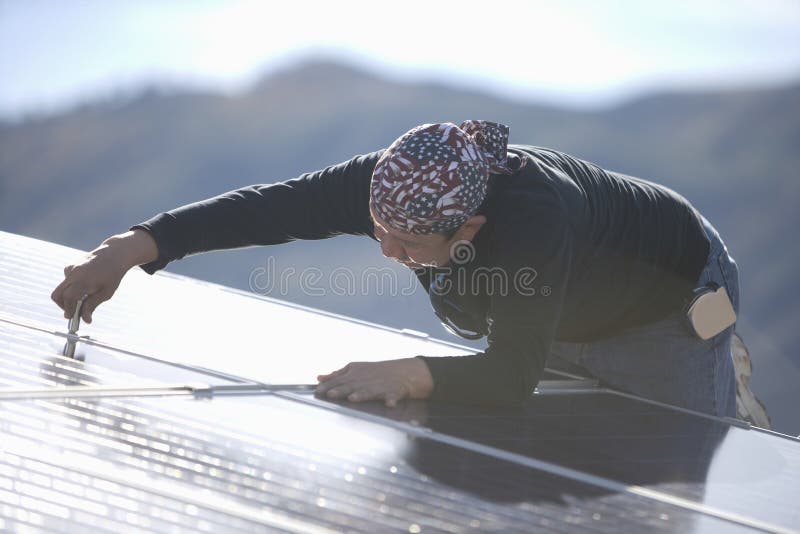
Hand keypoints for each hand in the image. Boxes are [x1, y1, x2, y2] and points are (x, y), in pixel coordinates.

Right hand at [50, 230, 156, 322]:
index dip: (68, 309)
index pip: (68, 298)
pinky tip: (86, 284)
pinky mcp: (69, 266)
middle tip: (73, 312)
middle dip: (63, 305)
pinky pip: (66, 282)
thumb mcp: (106, 292)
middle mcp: (73, 273)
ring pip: (62, 288)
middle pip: (57, 294)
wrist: (114, 254)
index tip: (71, 317)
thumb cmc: (112, 275)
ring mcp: (70, 268)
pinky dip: (72, 287)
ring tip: (86, 296)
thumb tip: (86, 320)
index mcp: (83, 280)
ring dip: (69, 296)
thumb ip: (93, 305)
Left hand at [316, 357, 433, 406]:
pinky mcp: (393, 392)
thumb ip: (337, 375)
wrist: (401, 372)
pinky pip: (393, 397)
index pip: (339, 380)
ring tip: (353, 398)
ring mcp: (379, 386)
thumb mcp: (354, 370)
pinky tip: (389, 404)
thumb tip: (319, 378)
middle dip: (341, 390)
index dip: (328, 386)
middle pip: (351, 386)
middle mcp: (365, 380)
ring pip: (369, 391)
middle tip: (330, 394)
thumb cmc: (374, 372)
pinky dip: (391, 400)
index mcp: (355, 374)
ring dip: (361, 394)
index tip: (318, 391)